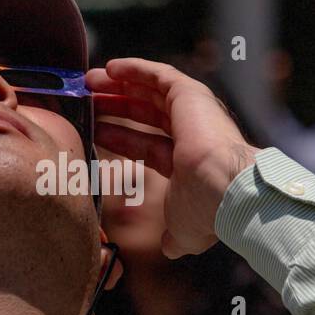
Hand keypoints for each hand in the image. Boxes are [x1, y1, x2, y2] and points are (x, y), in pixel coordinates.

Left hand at [87, 58, 257, 257]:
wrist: (227, 191)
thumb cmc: (207, 210)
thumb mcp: (183, 229)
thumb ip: (175, 235)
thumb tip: (170, 248)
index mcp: (189, 161)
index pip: (147, 144)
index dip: (120, 137)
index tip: (95, 130)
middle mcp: (193, 133)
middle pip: (145, 114)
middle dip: (116, 106)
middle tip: (87, 100)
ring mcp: (193, 112)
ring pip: (150, 91)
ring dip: (119, 84)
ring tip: (89, 80)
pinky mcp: (190, 94)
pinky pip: (159, 74)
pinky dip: (135, 68)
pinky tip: (110, 66)